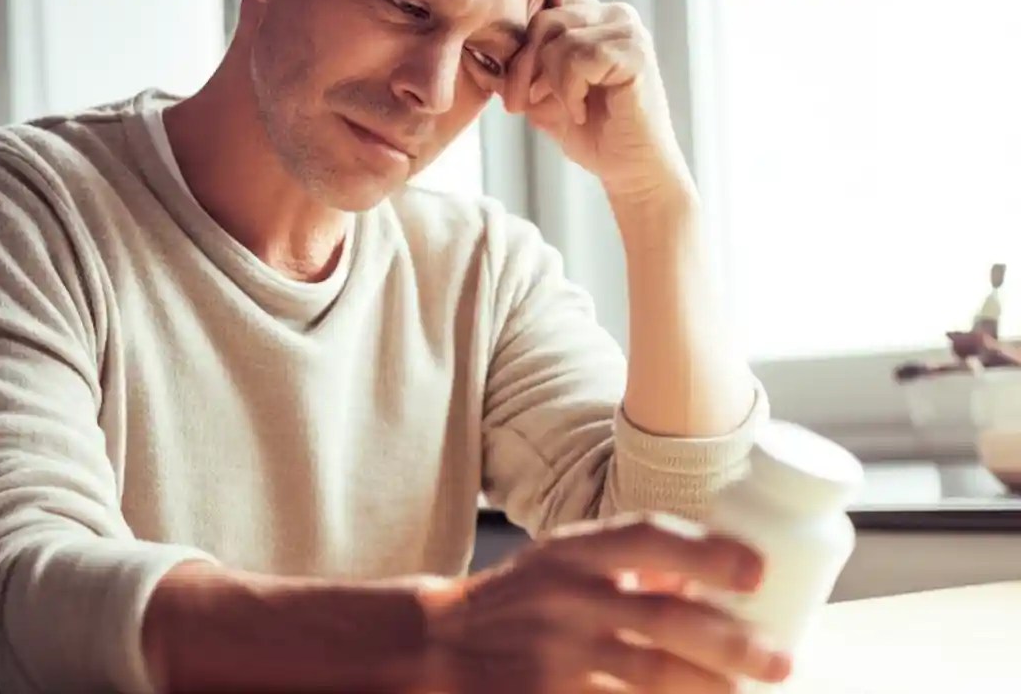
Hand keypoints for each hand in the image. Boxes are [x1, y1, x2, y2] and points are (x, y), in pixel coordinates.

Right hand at [419, 513, 792, 693]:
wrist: (437, 647)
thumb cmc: (514, 603)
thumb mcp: (559, 563)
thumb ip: (622, 563)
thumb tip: (709, 567)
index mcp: (572, 552)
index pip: (648, 537)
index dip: (708, 551)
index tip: (758, 571)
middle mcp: (566, 597)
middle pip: (665, 618)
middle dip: (731, 643)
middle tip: (778, 662)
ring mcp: (555, 654)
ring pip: (651, 675)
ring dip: (706, 688)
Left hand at [504, 0, 691, 205]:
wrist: (627, 168)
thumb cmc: (589, 132)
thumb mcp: (539, 96)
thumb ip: (515, 70)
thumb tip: (472, 55)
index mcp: (592, 16)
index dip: (523, 28)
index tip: (517, 79)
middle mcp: (613, 14)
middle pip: (543, 21)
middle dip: (523, 68)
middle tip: (522, 103)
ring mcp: (628, 31)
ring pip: (559, 41)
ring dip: (549, 84)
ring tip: (566, 109)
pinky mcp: (636, 53)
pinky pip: (578, 59)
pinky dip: (570, 92)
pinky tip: (581, 112)